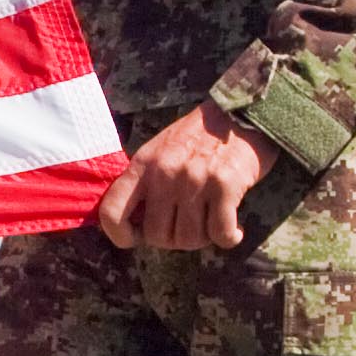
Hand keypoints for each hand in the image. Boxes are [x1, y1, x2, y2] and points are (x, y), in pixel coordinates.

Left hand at [93, 103, 271, 250]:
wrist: (242, 115)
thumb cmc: (198, 138)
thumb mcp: (160, 151)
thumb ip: (144, 183)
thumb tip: (134, 225)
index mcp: (143, 164)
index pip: (112, 212)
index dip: (119, 235)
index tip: (135, 238)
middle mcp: (165, 173)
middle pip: (156, 235)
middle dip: (173, 240)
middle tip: (188, 226)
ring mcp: (194, 179)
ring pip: (189, 239)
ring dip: (203, 238)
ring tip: (211, 222)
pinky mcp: (224, 186)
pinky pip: (220, 233)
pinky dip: (228, 238)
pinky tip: (233, 232)